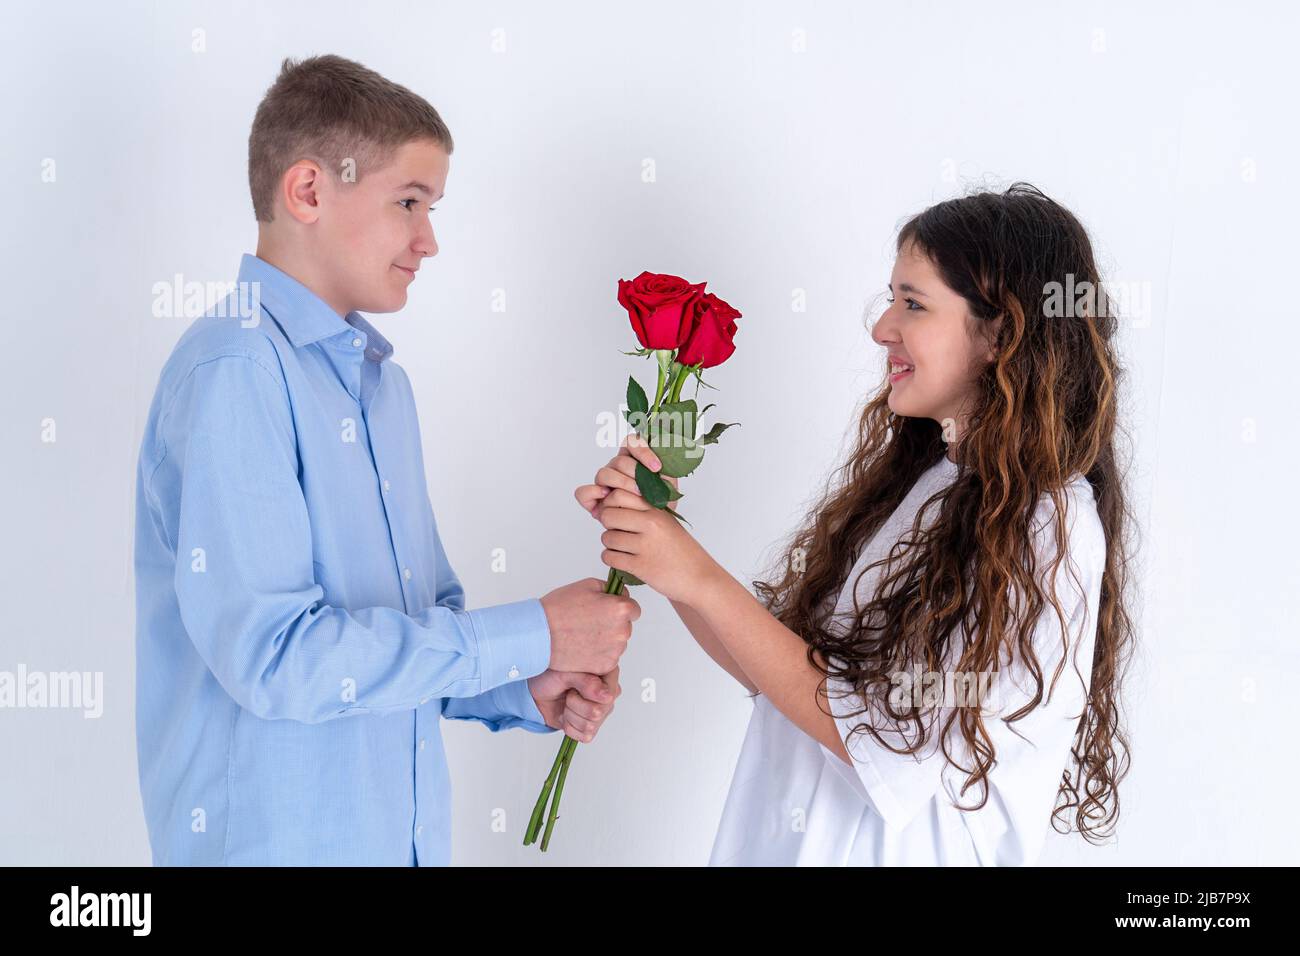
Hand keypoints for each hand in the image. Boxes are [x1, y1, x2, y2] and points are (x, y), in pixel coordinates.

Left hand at [527, 667, 621, 741]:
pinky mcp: (592, 728)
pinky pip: (585, 736)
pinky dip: (569, 726)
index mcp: (608, 678)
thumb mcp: (567, 673)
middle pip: (596, 713)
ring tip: (567, 702)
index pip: (608, 696)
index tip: (575, 683)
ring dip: (570, 714)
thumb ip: (588, 682)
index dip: (587, 693)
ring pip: (589, 725)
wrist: (540, 690)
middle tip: (569, 693)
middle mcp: (608, 697)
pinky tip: (567, 714)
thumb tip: (606, 696)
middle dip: (574, 703)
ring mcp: (602, 714)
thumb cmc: (553, 677)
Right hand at [540, 578, 638, 673]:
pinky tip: (581, 647)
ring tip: (582, 635)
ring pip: (616, 643)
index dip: (618, 608)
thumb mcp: (587, 585)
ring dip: (605, 640)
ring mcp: (615, 651)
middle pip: (625, 627)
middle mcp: (622, 631)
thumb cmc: (559, 609)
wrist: (539, 634)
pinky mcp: (605, 666)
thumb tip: (620, 594)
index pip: (633, 609)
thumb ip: (609, 589)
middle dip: (612, 624)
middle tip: (588, 622)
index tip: (605, 610)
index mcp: (621, 609)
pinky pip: (607, 657)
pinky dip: (598, 654)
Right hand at [575, 432, 678, 516]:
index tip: (657, 467)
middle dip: (635, 473)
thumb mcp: (669, 487)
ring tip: (637, 495)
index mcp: (634, 459)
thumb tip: (660, 463)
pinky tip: (605, 496)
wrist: (653, 528)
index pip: (632, 442)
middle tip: (647, 488)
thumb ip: (666, 472)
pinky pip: (583, 492)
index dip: (643, 451)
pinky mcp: (593, 500)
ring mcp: (604, 483)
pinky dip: (592, 492)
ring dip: (621, 483)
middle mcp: (617, 468)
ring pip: (604, 473)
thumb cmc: (660, 505)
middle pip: (619, 461)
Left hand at [593, 489, 720, 604]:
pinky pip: (609, 557)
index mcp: (657, 510)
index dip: (612, 505)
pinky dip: (611, 559)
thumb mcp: (667, 523)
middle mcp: (651, 524)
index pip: (619, 494)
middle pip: (608, 515)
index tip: (618, 516)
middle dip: (608, 526)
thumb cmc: (682, 552)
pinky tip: (623, 560)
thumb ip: (645, 512)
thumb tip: (612, 504)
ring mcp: (645, 545)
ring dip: (610, 545)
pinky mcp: (640, 566)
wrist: (700, 578)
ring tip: (623, 549)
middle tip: (618, 533)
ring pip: (607, 537)